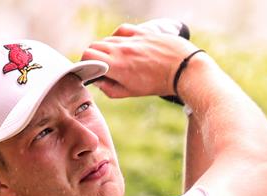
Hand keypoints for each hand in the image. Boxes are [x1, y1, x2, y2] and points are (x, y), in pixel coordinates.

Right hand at [81, 22, 200, 99]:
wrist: (182, 69)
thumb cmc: (158, 83)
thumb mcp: (131, 92)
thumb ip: (109, 88)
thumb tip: (97, 81)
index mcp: (116, 66)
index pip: (87, 56)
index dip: (84, 63)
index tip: (88, 69)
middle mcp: (121, 50)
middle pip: (94, 46)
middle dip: (92, 57)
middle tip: (100, 66)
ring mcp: (131, 39)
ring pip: (107, 39)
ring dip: (106, 49)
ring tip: (115, 59)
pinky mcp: (141, 32)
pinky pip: (121, 31)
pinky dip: (117, 37)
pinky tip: (122, 45)